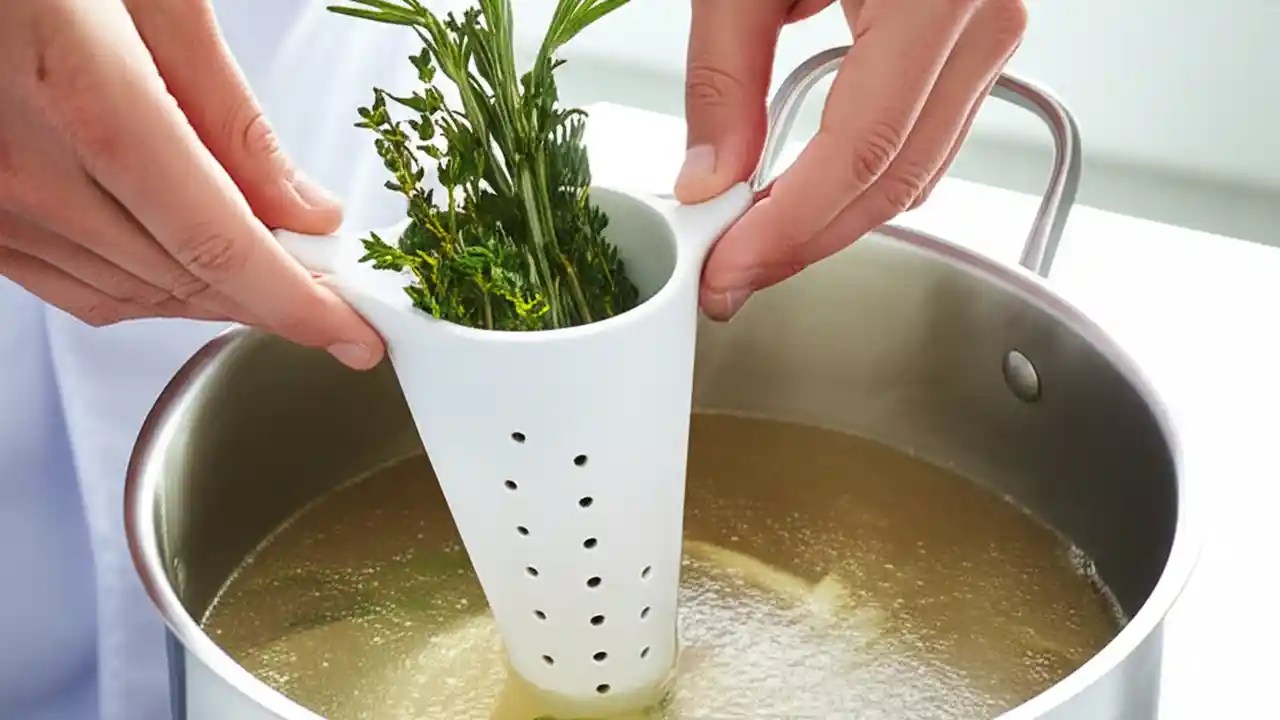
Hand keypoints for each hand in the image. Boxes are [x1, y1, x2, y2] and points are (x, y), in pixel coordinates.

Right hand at [0, 0, 383, 369]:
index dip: (300, 305)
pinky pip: (75, 287)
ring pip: (133, 295)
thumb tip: (302, 207)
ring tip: (271, 270)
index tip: (355, 334)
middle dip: (274, 297)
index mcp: (91, 102)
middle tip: (330, 286)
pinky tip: (189, 266)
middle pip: (186, 280)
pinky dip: (148, 289)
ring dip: (215, 296)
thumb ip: (231, 112)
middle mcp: (27, 168)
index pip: (221, 245)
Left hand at [678, 0, 1026, 319]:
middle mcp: (982, 20)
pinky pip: (922, 138)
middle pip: (894, 180)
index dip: (790, 228)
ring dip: (832, 222)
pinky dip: (859, 180)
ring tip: (754, 245)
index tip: (726, 270)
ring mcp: (989, 34)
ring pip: (916, 172)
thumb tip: (709, 178)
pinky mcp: (972, 42)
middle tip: (728, 277)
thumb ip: (723, 70)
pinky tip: (801, 195)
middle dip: (806, 244)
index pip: (861, 149)